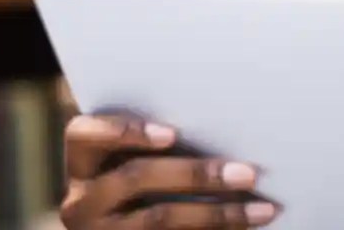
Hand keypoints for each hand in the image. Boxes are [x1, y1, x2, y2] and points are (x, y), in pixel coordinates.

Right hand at [60, 114, 279, 228]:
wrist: (117, 226)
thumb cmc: (137, 179)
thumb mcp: (127, 161)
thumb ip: (154, 144)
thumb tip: (220, 125)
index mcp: (82, 164)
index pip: (83, 134)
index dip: (125, 131)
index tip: (171, 133)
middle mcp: (81, 202)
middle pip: (136, 177)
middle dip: (196, 174)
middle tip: (246, 173)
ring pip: (160, 219)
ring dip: (218, 214)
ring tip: (261, 209)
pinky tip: (245, 226)